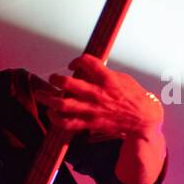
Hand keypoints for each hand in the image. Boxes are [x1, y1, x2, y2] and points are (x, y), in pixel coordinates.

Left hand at [35, 54, 162, 140]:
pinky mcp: (90, 123)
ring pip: (64, 104)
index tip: (73, 64)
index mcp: (108, 80)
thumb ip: (103, 72)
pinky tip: (51, 113)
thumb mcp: (122, 78)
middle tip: (53, 78)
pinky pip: (68, 123)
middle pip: (70, 84)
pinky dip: (56, 119)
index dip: (77, 60)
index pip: (88, 62)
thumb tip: (86, 66)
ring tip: (41, 94)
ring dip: (48, 99)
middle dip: (56, 79)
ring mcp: (93, 110)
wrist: (142, 119)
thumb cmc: (133, 96)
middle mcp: (98, 94)